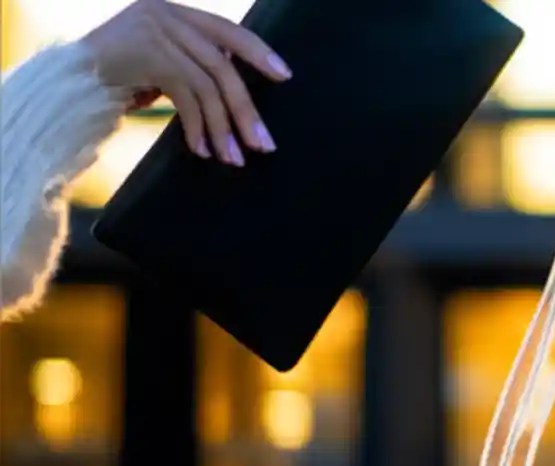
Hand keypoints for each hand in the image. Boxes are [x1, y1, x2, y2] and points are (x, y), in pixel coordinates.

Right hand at [82, 0, 291, 165]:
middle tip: (264, 144)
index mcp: (176, 12)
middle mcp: (166, 14)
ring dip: (223, 127)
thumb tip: (239, 97)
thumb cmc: (120, 78)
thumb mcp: (162, 63)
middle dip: (245, 109)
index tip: (285, 76)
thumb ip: (195, 65)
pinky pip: (185, 96)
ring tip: (234, 158)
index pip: (228, 30)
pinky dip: (197, 127)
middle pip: (222, 65)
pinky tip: (202, 149)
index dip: (258, 52)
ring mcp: (154, 32)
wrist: (67, 82)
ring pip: (207, 85)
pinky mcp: (145, 55)